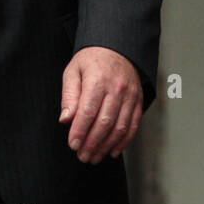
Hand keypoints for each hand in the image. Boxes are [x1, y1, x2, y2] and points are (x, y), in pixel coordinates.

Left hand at [60, 46, 143, 163]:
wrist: (117, 47)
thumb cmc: (91, 60)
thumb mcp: (73, 71)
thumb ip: (69, 96)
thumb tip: (66, 119)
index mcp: (98, 80)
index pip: (88, 111)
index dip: (80, 131)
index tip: (73, 144)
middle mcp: (117, 88)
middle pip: (105, 122)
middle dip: (92, 143)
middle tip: (82, 156)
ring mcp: (130, 95)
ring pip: (120, 127)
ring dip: (106, 146)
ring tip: (94, 157)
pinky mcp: (138, 100)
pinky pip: (133, 125)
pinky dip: (124, 141)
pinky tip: (113, 151)